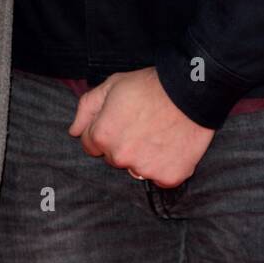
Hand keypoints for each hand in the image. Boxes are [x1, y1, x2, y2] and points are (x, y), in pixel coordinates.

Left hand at [68, 67, 214, 188]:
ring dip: (143, 157)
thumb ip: (87, 108)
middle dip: (122, 144)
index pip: (90, 144)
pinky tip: (171, 145)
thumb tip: (73, 131)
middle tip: (141, 123)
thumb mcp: (112, 85)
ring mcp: (145, 169)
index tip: (121, 120)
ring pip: (136, 168)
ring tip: (158, 132)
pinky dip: (165, 165)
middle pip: (113, 157)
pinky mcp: (168, 177)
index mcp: (103, 135)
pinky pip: (160, 177)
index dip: (105, 130)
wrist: (190, 91)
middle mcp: (121, 157)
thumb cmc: (149, 85)